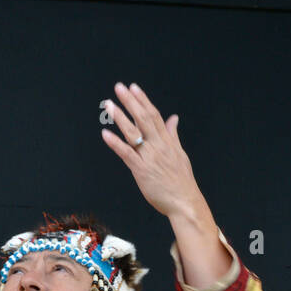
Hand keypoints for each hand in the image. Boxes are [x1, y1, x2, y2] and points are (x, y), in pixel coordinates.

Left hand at [100, 82, 203, 221]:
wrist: (185, 202)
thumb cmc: (182, 181)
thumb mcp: (180, 154)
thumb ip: (173, 135)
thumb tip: (174, 118)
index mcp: (167, 141)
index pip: (154, 115)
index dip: (143, 100)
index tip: (134, 88)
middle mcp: (158, 146)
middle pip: (143, 118)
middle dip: (130, 102)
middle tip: (119, 87)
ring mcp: (150, 157)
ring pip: (133, 133)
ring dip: (120, 117)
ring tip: (109, 105)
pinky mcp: (142, 171)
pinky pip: (127, 154)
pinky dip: (116, 143)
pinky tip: (106, 134)